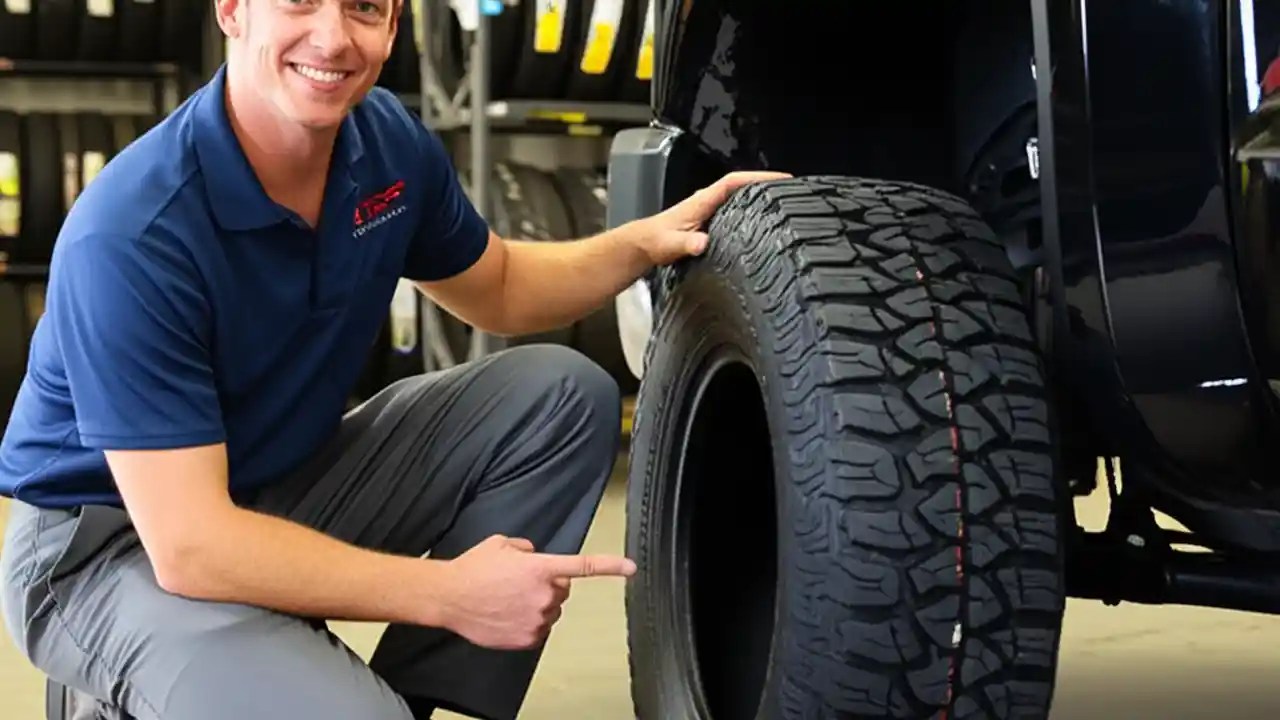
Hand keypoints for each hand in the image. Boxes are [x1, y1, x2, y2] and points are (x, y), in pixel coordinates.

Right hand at [438, 534, 636, 649]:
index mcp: (542, 568)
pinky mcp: (528, 638)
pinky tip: (507, 615)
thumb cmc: (473, 568)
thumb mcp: (501, 544)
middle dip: (549, 585)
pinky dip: (528, 623)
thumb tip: (535, 556)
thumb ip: (526, 548)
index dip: (610, 566)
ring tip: (508, 599)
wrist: (449, 597)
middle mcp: (545, 595)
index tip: (631, 568)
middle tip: (520, 583)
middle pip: (563, 590)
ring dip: (538, 605)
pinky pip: (540, 629)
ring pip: (552, 611)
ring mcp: (537, 619)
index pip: (583, 567)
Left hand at [637, 170, 792, 264]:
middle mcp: (708, 201)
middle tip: (793, 190)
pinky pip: (735, 210)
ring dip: (760, 197)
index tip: (782, 178)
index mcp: (703, 201)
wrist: (642, 247)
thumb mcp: (670, 245)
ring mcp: (710, 210)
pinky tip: (763, 221)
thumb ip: (686, 244)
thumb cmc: (654, 243)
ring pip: (740, 198)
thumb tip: (702, 243)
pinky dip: (750, 210)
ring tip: (785, 202)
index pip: (735, 181)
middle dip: (767, 184)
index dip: (758, 177)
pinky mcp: (710, 221)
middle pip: (743, 186)